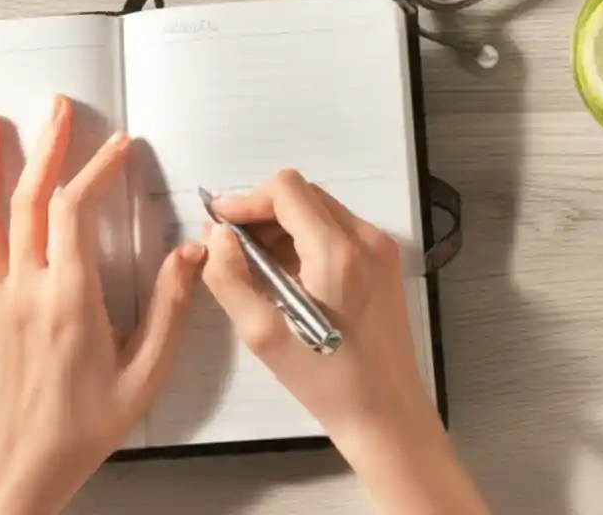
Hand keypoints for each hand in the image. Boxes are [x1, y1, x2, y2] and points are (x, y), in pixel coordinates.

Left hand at [0, 96, 205, 514]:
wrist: (26, 457)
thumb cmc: (85, 422)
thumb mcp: (146, 370)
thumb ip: (171, 307)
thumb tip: (193, 253)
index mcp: (69, 298)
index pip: (73, 212)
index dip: (95, 170)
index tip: (119, 146)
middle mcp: (26, 289)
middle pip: (27, 200)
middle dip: (47, 149)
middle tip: (60, 110)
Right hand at [202, 169, 488, 514]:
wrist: (386, 412)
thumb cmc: (326, 382)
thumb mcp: (263, 334)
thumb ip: (230, 278)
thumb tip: (217, 236)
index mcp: (338, 253)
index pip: (287, 189)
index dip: (247, 200)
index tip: (221, 226)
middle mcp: (366, 240)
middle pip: (304, 195)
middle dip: (263, 213)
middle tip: (232, 248)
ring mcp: (381, 249)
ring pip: (321, 210)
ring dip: (283, 226)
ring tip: (255, 265)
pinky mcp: (385, 263)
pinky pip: (338, 232)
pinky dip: (307, 240)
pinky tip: (286, 275)